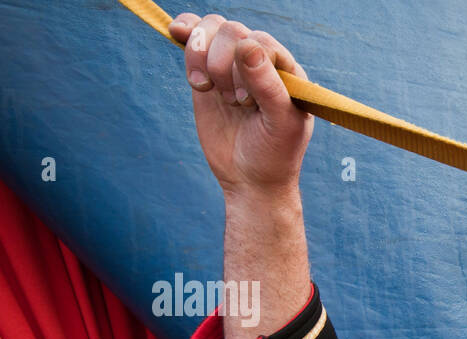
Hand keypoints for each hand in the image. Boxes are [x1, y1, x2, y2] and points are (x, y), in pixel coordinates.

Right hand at [168, 12, 312, 196]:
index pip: (260, 41)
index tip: (246, 102)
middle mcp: (260, 61)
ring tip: (209, 89)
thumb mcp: (280, 124)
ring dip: (202, 56)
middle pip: (232, 31)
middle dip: (223, 67)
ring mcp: (231, 64)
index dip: (246, 67)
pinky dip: (185, 30)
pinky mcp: (206, 71)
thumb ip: (268, 85)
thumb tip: (246, 44)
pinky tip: (177, 32)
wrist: (249, 179)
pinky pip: (194, 35)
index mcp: (287, 70)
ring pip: (211, 28)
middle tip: (234, 103)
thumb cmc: (274, 154)